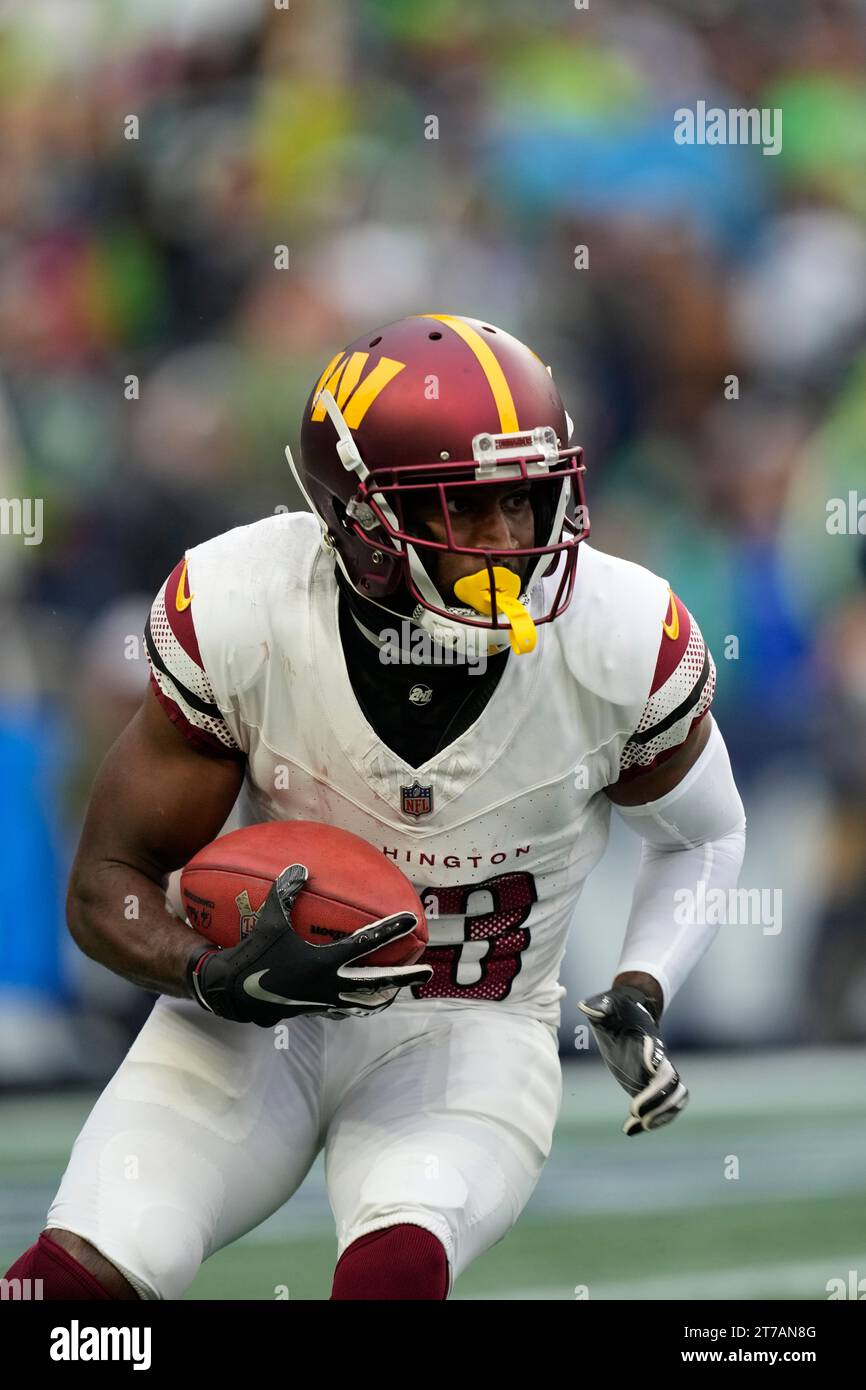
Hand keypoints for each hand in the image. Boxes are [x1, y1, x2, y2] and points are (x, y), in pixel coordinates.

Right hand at [187, 863, 431, 1025]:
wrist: (235, 992)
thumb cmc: (255, 952)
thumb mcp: (269, 919)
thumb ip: (285, 892)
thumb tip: (301, 866)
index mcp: (325, 961)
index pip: (366, 943)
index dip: (390, 930)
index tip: (411, 920)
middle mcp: (331, 984)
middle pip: (377, 982)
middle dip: (404, 977)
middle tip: (427, 972)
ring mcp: (325, 1000)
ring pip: (364, 1001)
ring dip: (385, 994)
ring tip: (401, 990)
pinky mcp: (316, 1009)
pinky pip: (345, 1009)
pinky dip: (359, 1005)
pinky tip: (364, 1001)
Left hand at [577, 985, 687, 1134]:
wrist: (632, 1009)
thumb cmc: (617, 1008)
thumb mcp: (606, 1004)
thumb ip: (600, 1006)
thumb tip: (587, 1007)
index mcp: (649, 1042)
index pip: (659, 1062)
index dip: (654, 1080)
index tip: (638, 1096)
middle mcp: (657, 1060)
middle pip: (673, 1086)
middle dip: (660, 1104)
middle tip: (637, 1115)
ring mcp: (655, 1074)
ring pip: (675, 1098)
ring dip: (662, 1115)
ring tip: (638, 1127)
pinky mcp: (648, 1083)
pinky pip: (661, 1106)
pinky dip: (651, 1119)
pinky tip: (630, 1129)